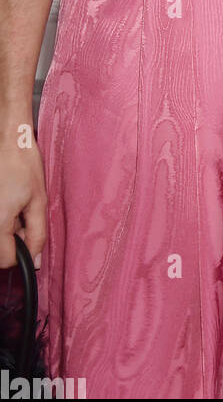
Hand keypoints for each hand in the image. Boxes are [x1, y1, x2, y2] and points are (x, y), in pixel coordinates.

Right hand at [0, 122, 45, 268]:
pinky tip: (4, 202)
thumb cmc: (23, 165)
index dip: (21, 251)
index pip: (6, 260)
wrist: (8, 142)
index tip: (27, 234)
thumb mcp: (39, 201)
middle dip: (10, 240)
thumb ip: (38, 233)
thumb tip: (36, 258)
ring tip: (11, 205)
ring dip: (3, 229)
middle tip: (20, 216)